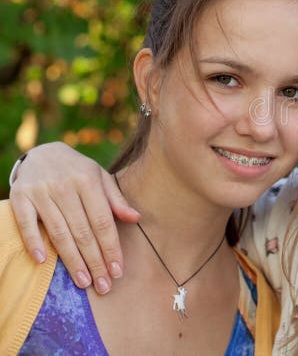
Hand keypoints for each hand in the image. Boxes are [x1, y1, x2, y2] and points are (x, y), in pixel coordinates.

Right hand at [8, 142, 139, 293]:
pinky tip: (44, 262)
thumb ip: (116, 200)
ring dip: (72, 260)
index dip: (111, 248)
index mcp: (88, 181)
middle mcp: (64, 186)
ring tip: (83, 282)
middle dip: (95, 261)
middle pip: (83, 231)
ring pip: (59, 232)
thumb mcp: (100, 178)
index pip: (103, 222)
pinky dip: (34, 242)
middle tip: (103, 285)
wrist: (42, 153)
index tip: (118, 271)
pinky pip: (27, 224)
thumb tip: (135, 218)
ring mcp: (41, 192)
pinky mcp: (19, 197)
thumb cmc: (77, 171)